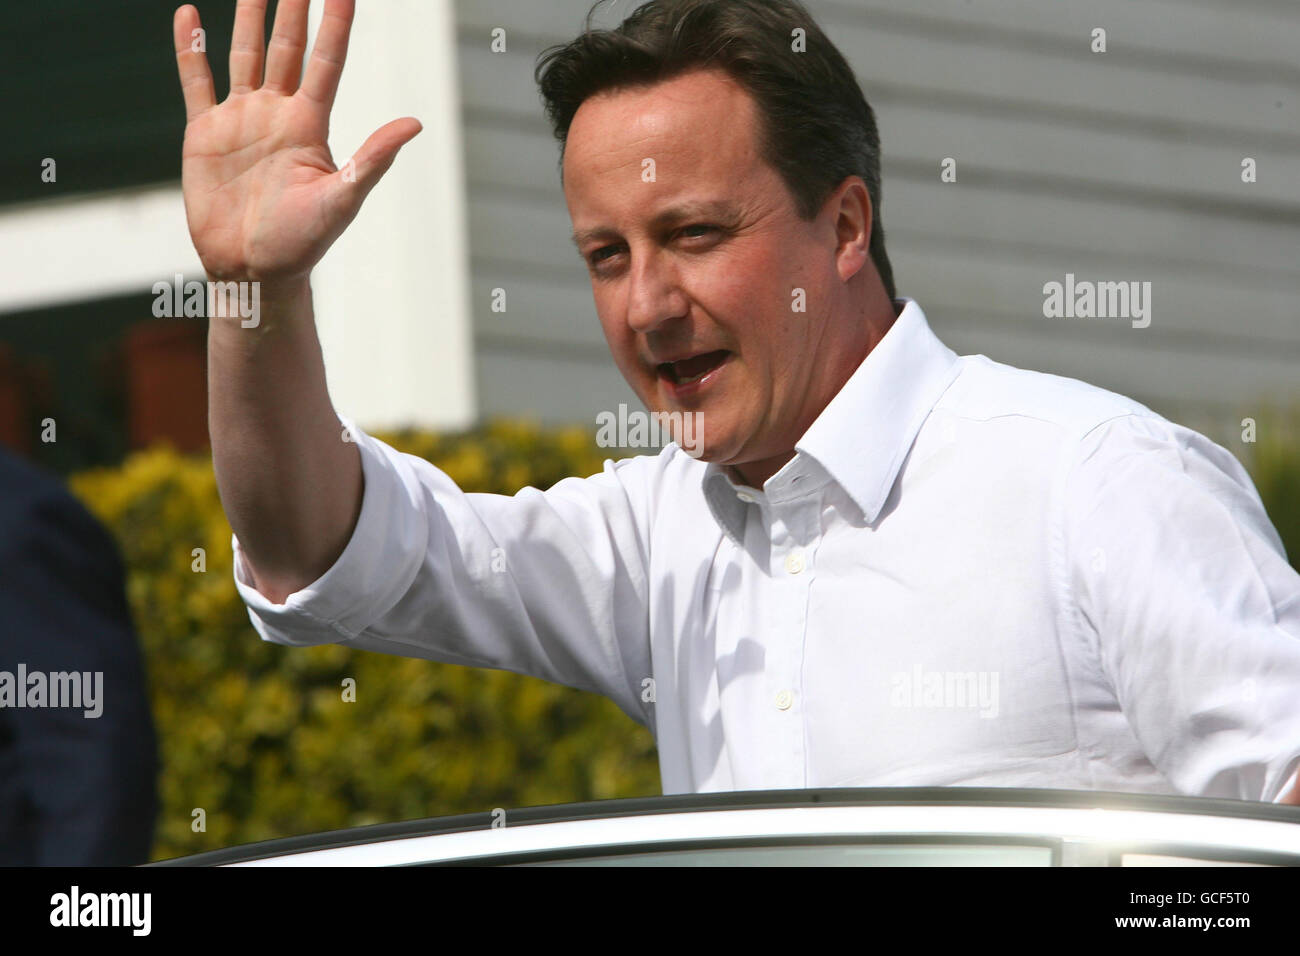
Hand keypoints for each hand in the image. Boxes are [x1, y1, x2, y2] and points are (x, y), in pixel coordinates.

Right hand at [172, 0, 420, 284]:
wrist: (252, 272)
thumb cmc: (302, 244)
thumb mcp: (342, 200)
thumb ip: (373, 159)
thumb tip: (415, 123)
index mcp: (311, 126)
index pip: (327, 62)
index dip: (335, 25)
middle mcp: (277, 114)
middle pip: (288, 48)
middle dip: (294, 7)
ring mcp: (240, 120)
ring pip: (245, 54)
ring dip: (249, 18)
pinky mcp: (204, 133)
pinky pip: (196, 82)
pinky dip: (191, 49)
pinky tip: (190, 16)